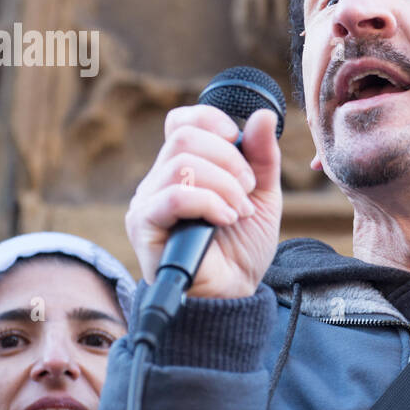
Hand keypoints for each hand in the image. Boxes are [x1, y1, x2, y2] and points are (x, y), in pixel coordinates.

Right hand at [125, 105, 281, 298]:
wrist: (233, 294)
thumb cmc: (241, 247)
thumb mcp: (262, 196)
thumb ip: (262, 157)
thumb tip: (265, 115)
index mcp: (184, 167)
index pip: (181, 121)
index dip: (210, 121)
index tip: (238, 143)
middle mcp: (160, 180)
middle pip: (184, 137)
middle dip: (228, 159)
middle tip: (248, 190)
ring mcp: (148, 202)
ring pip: (182, 164)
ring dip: (224, 186)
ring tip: (240, 213)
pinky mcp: (144, 226)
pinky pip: (174, 197)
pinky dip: (209, 203)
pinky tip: (226, 220)